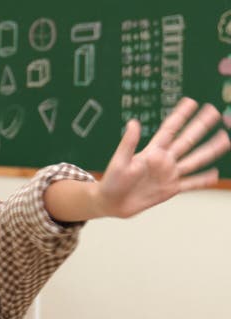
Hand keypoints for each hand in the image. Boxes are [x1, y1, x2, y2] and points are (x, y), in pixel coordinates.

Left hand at [96, 98, 229, 217]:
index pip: (169, 129)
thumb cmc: (112, 181)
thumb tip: (133, 122)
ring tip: (224, 139)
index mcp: (152, 151)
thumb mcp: (119, 161)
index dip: (180, 116)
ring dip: (209, 150)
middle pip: (187, 140)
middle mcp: (164, 160)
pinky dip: (203, 179)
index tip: (191, 101)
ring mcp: (169, 174)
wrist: (111, 203)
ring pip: (194, 160)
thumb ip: (128, 143)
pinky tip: (215, 173)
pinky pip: (190, 184)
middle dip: (200, 126)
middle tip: (214, 112)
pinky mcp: (170, 189)